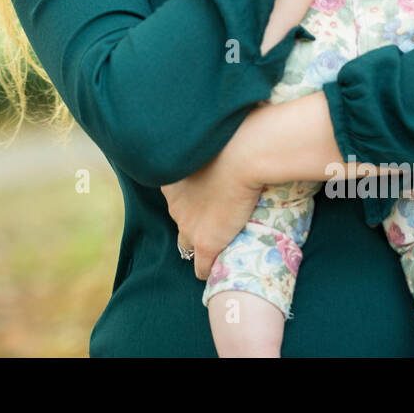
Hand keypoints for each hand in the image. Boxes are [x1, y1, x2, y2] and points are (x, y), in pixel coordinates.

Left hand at [161, 136, 263, 280]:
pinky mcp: (205, 243)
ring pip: (186, 245)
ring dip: (199, 245)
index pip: (174, 198)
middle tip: (216, 220)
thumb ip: (205, 152)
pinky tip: (216, 270)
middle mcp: (175, 205)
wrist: (241, 156)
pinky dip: (207, 269)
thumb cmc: (230, 142)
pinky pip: (200, 266)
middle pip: (180, 220)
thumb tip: (213, 143)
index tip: (207, 199)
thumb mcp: (207, 145)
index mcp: (172, 181)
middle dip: (194, 221)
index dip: (191, 200)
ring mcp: (188, 226)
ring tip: (216, 247)